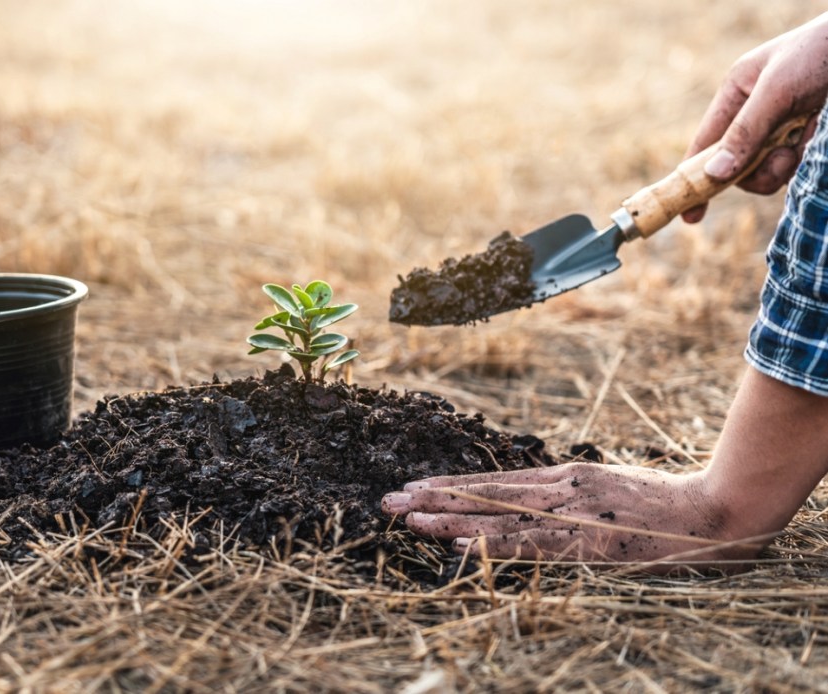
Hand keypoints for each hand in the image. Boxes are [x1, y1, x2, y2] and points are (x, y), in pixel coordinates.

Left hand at [381, 463, 764, 571]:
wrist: (710, 514)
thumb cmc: (662, 504)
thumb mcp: (607, 487)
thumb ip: (570, 494)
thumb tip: (534, 501)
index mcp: (563, 477)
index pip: (495, 481)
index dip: (452, 485)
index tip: (415, 486)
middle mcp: (559, 489)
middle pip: (485, 493)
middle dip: (434, 497)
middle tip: (388, 499)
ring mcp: (571, 514)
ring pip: (497, 516)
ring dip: (449, 518)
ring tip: (407, 516)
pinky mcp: (586, 541)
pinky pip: (530, 546)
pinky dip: (493, 546)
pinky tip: (460, 547)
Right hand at [682, 13, 827, 222]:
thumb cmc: (821, 53)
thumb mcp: (778, 88)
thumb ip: (745, 131)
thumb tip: (714, 174)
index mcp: (736, 95)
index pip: (705, 143)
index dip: (694, 178)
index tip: (690, 217)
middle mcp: (753, 116)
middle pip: (736, 167)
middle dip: (757, 168)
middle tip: (783, 155)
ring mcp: (780, 131)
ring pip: (765, 172)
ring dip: (785, 164)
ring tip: (806, 137)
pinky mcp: (804, 140)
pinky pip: (792, 169)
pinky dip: (804, 161)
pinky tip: (817, 135)